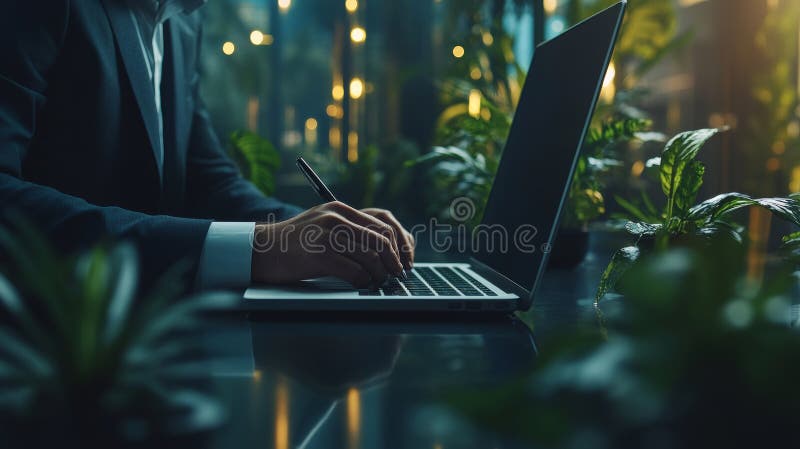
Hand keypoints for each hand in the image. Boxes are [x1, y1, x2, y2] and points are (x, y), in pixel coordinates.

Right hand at [251, 202, 404, 287]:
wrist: (261, 250)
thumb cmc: (295, 243)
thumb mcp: (323, 226)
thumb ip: (349, 230)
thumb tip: (385, 248)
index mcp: (340, 209)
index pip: (382, 224)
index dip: (398, 244)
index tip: (401, 261)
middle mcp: (336, 217)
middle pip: (380, 239)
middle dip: (393, 260)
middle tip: (396, 275)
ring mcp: (327, 235)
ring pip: (370, 256)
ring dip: (379, 274)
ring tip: (378, 282)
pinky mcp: (320, 255)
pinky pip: (354, 271)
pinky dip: (363, 281)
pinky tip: (360, 285)